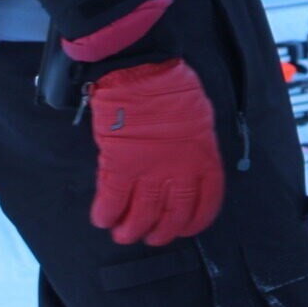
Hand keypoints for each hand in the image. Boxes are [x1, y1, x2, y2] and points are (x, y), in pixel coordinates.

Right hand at [87, 59, 224, 245]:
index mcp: (204, 160)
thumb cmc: (172, 87)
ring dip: (131, 231)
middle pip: (173, 217)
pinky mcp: (120, 165)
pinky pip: (112, 201)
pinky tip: (102, 218)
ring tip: (123, 234)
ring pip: (142, 216)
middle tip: (149, 236)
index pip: (205, 205)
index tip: (184, 228)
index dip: (193, 223)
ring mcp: (149, 171)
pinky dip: (105, 214)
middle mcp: (180, 172)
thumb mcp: (200, 119)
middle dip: (160, 233)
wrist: (142, 70)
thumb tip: (188, 165)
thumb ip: (195, 149)